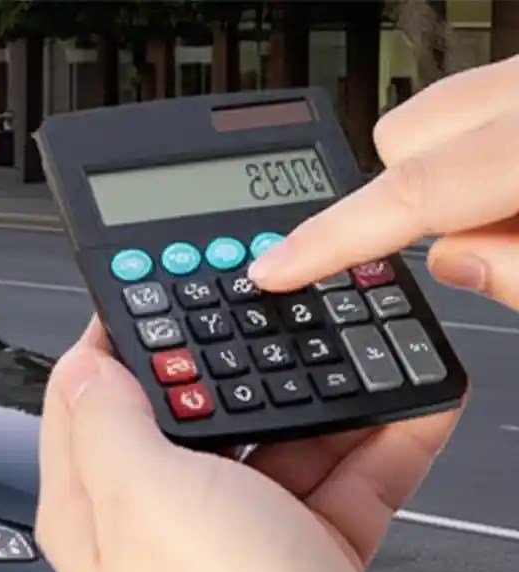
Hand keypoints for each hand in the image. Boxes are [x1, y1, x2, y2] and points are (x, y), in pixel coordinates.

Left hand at [37, 319, 458, 571]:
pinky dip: (376, 440)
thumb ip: (109, 420)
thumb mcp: (143, 493)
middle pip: (188, 413)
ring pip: (274, 441)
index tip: (155, 290)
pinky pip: (340, 479)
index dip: (118, 339)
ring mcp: (237, 537)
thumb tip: (86, 363)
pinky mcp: (306, 554)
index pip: (86, 400)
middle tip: (265, 311)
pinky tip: (407, 404)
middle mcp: (161, 521)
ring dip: (315, 395)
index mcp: (96, 507)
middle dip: (228, 360)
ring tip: (351, 347)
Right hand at [247, 55, 518, 304]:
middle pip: (401, 137)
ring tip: (512, 213)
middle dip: (412, 199)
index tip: (275, 268)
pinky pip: (475, 105)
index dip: (331, 238)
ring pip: (434, 114)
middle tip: (485, 241)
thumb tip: (456, 262)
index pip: (412, 189)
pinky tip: (518, 186)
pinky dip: (481, 155)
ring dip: (450, 176)